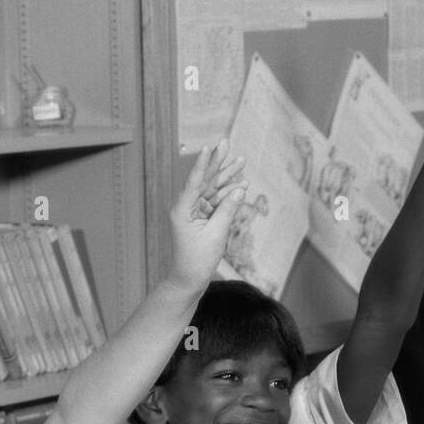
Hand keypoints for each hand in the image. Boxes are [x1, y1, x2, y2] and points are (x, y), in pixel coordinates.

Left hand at [169, 140, 245, 289]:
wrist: (189, 280)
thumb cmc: (197, 260)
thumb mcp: (215, 235)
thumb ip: (227, 210)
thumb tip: (239, 189)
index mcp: (183, 209)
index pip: (194, 181)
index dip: (203, 163)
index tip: (209, 146)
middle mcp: (187, 207)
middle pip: (205, 180)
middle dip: (218, 163)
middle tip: (226, 143)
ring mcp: (195, 212)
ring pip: (213, 189)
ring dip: (227, 177)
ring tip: (241, 161)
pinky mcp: (203, 219)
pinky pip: (217, 202)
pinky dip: (229, 194)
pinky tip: (241, 183)